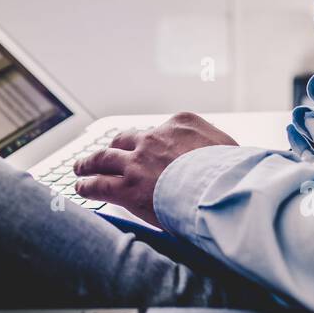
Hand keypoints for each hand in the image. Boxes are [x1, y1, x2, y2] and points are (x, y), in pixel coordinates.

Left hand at [73, 113, 237, 227]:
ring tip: (80, 166)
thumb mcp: (229, 147)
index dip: (150, 141)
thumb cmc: (233, 172)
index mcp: (180, 123)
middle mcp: (155, 137)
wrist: (221, 189)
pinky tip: (80, 186)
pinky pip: (99, 184)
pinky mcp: (127, 186)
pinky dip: (86, 184)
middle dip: (116, 145)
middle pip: (126, 138)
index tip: (147, 146)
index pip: (159, 130)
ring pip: (104, 158)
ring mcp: (138, 161)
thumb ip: (216, 145)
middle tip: (108, 151)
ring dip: (90, 162)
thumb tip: (222, 153)